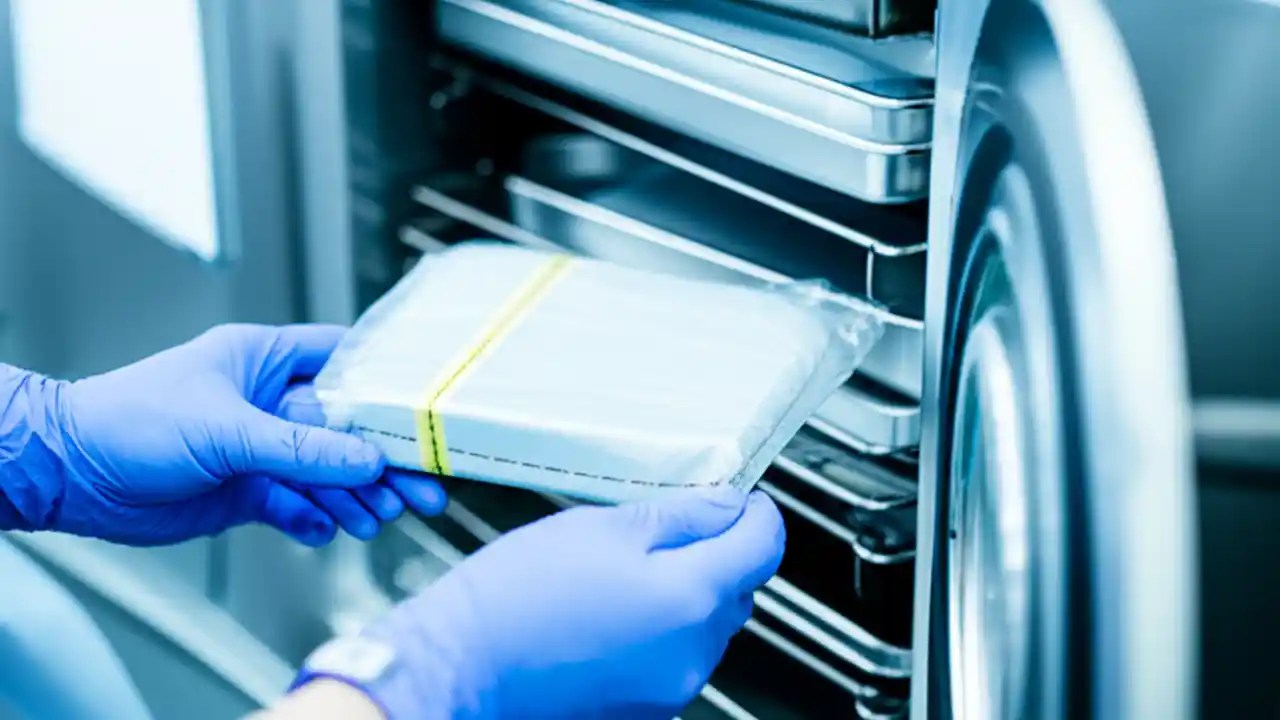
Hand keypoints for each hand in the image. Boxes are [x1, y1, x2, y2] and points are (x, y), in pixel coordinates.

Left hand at [46, 324, 445, 545]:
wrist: (70, 475)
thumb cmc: (133, 421)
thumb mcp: (225, 430)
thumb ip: (300, 449)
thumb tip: (367, 462)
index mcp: (266, 360)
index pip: (343, 360)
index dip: (386, 383)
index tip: (427, 410)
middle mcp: (270, 402)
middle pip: (347, 428)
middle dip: (384, 459)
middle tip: (423, 489)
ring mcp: (260, 448)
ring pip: (327, 472)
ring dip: (355, 496)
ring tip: (379, 519)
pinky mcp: (247, 490)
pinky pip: (297, 505)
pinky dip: (315, 519)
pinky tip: (326, 529)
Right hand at [320, 487, 784, 719]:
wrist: (460, 669)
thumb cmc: (515, 598)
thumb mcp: (601, 527)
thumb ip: (680, 516)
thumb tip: (728, 507)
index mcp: (690, 598)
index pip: (766, 546)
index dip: (757, 513)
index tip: (743, 500)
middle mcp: (691, 654)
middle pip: (738, 589)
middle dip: (715, 554)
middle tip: (662, 529)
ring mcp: (670, 691)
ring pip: (704, 627)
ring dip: (683, 596)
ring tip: (618, 576)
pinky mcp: (645, 713)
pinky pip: (672, 659)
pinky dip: (656, 632)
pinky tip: (607, 614)